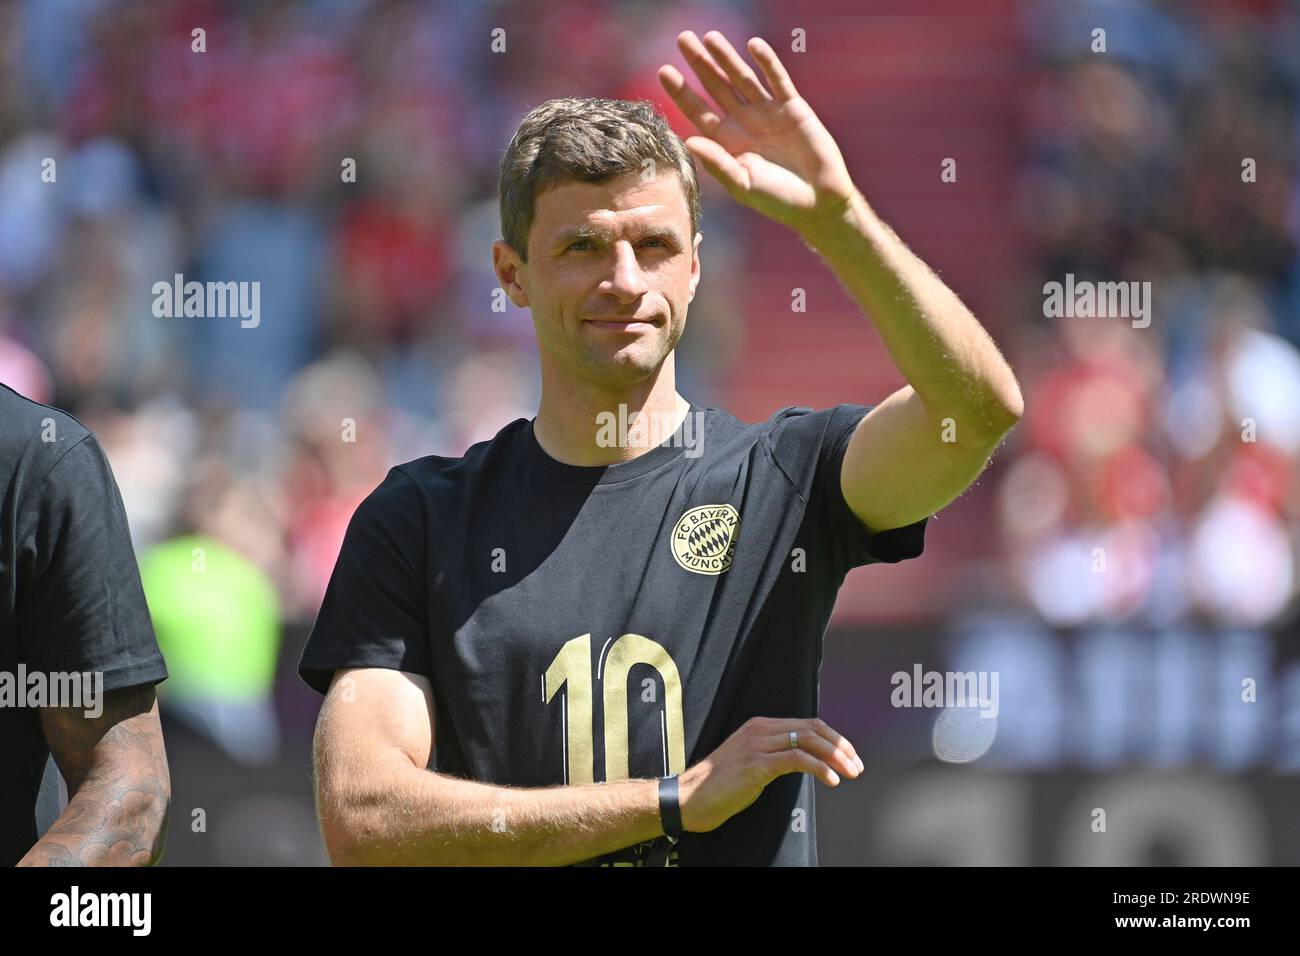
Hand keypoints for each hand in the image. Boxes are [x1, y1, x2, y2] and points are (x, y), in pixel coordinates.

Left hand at [658, 30, 857, 234]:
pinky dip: (767, 62)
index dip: (681, 91)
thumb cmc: (777, 200)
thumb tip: (689, 140)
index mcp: (726, 142)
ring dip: (727, 57)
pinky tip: (753, 45)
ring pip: (743, 78)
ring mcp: (767, 112)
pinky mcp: (793, 107)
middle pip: (716, 87)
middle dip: (700, 63)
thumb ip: (717, 163)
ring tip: (710, 36)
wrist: (818, 202)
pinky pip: (777, 80)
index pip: (697, 111)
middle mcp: (743, 122)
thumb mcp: (742, 184)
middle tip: (682, 38)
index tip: (664, 70)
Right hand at [678, 716, 863, 833]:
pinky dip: (819, 768)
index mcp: (761, 726)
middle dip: (841, 747)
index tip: (850, 757)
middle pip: (813, 729)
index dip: (834, 739)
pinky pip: (796, 760)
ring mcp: (757, 745)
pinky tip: (831, 781)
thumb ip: (775, 755)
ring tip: (849, 774)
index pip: (808, 723)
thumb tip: (805, 761)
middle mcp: (760, 730)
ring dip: (836, 758)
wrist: (690, 798)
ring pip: (809, 741)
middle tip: (857, 767)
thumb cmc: (720, 786)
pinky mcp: (756, 764)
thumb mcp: (752, 763)